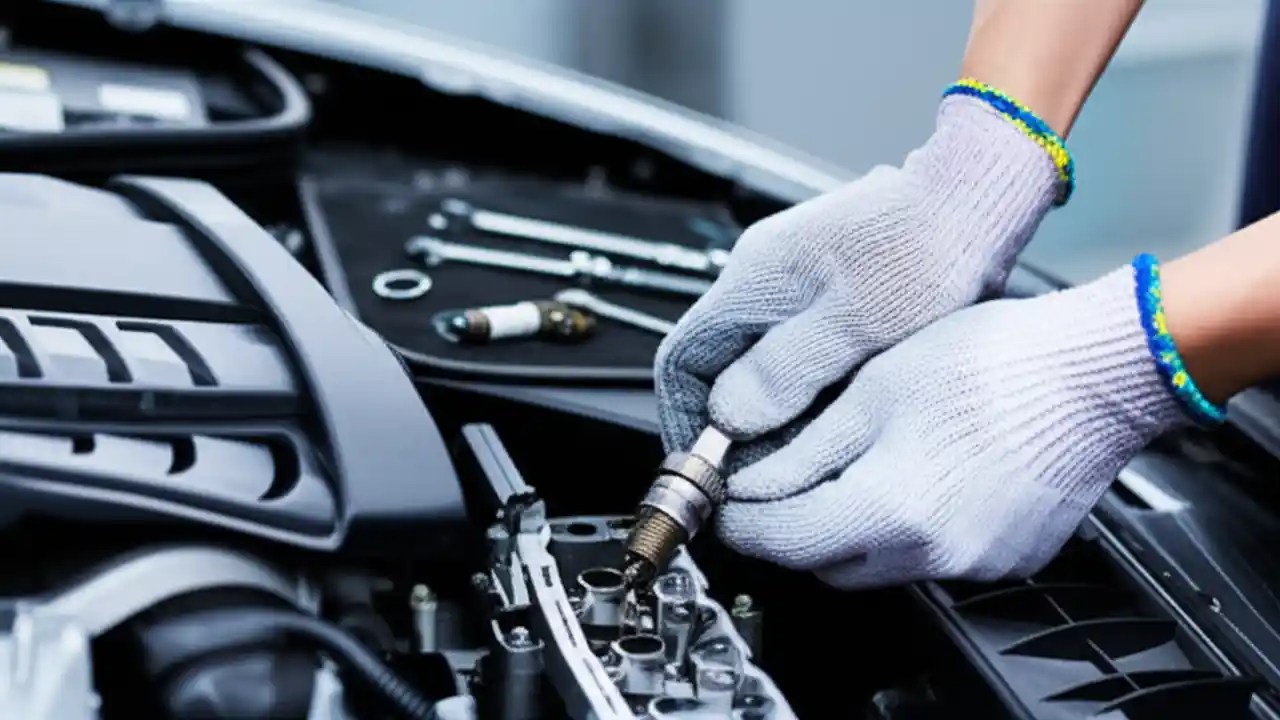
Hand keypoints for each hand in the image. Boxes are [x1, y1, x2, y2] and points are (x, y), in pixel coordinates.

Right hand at [656, 95, 1059, 454]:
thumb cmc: (928, 249)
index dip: (686, 420)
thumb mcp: (856, 324)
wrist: (977, 193)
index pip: (680, 360)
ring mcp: (794, 278)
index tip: (710, 466)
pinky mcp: (828, 284)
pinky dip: (805, 387)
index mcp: (753, 282)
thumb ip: (784, 372)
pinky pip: (795, 346)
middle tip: (766, 473)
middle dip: (734, 425)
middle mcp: (762, 277)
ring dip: (773, 409)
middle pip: (716, 365)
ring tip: (807, 449)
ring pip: (757, 360)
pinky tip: (840, 409)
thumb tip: (728, 417)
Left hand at [715, 267, 1188, 588]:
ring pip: (876, 564)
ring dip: (848, 527)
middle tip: (780, 477)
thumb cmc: (997, 361)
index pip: (783, 542)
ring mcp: (973, 562)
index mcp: (891, 509)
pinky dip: (904, 528)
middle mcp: (933, 553)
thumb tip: (750, 480)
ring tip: (854, 464)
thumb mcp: (874, 389)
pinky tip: (915, 474)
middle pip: (827, 562)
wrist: (1097, 370)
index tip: (726, 497)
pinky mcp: (1004, 558)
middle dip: (792, 526)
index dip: (742, 520)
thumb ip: (805, 448)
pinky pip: (929, 558)